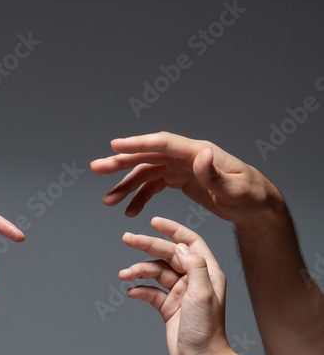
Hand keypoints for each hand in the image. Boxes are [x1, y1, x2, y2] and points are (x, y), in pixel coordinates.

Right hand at [91, 132, 280, 222]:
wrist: (257, 206)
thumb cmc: (250, 196)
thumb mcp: (235, 189)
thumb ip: (214, 174)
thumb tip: (200, 153)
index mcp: (198, 152)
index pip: (163, 143)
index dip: (138, 143)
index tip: (115, 145)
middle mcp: (186, 156)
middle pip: (147, 155)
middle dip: (120, 162)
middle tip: (96, 168)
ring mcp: (181, 167)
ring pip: (146, 172)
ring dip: (126, 185)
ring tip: (107, 201)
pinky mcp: (180, 180)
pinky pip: (153, 186)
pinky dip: (140, 197)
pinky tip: (129, 211)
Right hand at [119, 217, 230, 354]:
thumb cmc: (206, 331)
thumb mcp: (203, 294)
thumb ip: (194, 266)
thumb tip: (180, 246)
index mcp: (208, 273)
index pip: (190, 242)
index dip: (172, 229)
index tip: (153, 222)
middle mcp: (194, 280)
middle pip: (168, 254)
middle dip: (147, 245)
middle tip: (126, 238)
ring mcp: (180, 293)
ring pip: (156, 272)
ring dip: (139, 270)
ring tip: (124, 274)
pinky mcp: (168, 308)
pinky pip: (150, 292)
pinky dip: (140, 289)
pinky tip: (131, 292)